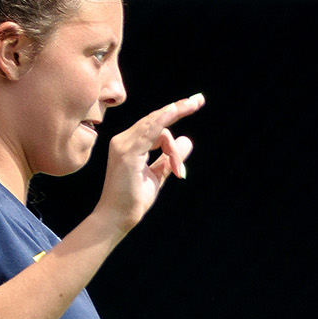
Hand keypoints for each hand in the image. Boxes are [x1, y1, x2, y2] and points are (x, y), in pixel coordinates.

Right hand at [95, 93, 203, 233]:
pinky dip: (163, 119)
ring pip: (157, 127)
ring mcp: (123, 145)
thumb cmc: (133, 200)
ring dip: (174, 145)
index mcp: (129, 145)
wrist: (117, 218)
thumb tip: (187, 141)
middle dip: (179, 109)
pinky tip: (176, 109)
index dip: (173, 118)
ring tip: (181, 163)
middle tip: (200, 100)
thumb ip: (170, 158)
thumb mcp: (158, 174)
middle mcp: (123, 141)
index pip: (154, 126)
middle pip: (156, 121)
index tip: (193, 103)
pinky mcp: (128, 153)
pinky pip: (149, 130)